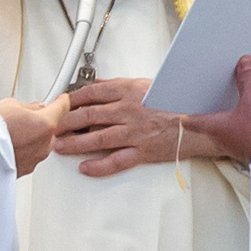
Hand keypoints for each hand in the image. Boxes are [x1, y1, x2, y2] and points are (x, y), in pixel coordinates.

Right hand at [0, 94, 68, 176]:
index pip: (62, 108)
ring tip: (9, 133)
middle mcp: (44, 145)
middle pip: (51, 129)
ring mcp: (35, 160)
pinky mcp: (23, 171)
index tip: (61, 99)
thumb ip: (29, 107)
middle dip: (41, 123)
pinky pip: (28, 157)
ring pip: (39, 145)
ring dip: (31, 139)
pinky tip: (6, 145)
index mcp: (45, 124)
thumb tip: (35, 109)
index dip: (61, 101)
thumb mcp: (10, 105)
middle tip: (23, 117)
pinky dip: (21, 151)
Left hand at [54, 77, 189, 177]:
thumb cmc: (176, 102)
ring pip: (97, 139)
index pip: (91, 93)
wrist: (201, 121)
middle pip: (88, 116)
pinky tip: (85, 167)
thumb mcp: (146, 84)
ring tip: (58, 147)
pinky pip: (116, 161)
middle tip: (50, 127)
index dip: (71, 99)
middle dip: (64, 122)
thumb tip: (99, 83)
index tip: (59, 103)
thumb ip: (119, 85)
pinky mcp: (143, 151)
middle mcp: (129, 111)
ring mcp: (135, 133)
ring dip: (74, 144)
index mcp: (129, 91)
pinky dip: (99, 166)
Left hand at [183, 56, 250, 166]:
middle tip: (216, 96)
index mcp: (214, 126)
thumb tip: (244, 64)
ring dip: (242, 111)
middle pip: (216, 120)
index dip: (185, 113)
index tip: (181, 108)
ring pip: (236, 123)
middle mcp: (223, 137)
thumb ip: (247, 81)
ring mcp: (238, 143)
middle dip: (219, 107)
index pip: (191, 120)